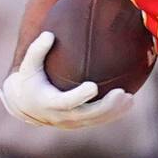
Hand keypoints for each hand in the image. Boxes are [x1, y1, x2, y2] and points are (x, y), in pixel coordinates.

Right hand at [0, 31, 134, 129]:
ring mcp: (73, 122)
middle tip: (122, 93)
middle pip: (87, 115)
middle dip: (105, 106)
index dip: (80, 96)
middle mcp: (62, 117)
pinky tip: (129, 103)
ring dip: (114, 111)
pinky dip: (114, 113)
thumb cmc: (29, 81)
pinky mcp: (81, 124)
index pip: (67, 102)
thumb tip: (49, 34)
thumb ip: (37, 50)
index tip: (93, 86)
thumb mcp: (28, 66)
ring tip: (130, 98)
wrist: (26, 106)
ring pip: (97, 120)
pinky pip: (100, 120)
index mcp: (50, 103)